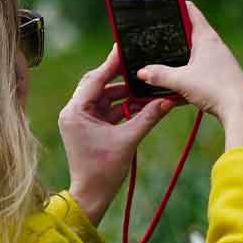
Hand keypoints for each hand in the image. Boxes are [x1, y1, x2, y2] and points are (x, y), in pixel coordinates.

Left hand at [59, 45, 175, 224]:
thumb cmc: (103, 171)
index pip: (95, 79)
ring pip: (103, 96)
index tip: (124, 48)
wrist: (92, 195)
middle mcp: (74, 112)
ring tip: (144, 85)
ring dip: (123, 92)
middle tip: (137, 62)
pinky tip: (140, 102)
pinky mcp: (89, 127)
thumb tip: (168, 99)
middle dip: (118, 75)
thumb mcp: (128, 140)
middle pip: (96, 83)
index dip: (111, 63)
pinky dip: (121, 105)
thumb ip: (148, 117)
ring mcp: (81, 119)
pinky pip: (106, 109)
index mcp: (75, 111)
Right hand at [136, 2, 242, 152]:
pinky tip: (184, 76)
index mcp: (206, 38)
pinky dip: (192, 66)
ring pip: (199, 49)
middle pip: (194, 30)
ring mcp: (221, 60)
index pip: (191, 11)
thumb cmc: (214, 88)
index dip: (178, 4)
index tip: (166, 0)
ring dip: (185, 51)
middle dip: (177, 30)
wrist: (241, 109)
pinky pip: (204, 65)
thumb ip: (160, 75)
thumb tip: (141, 72)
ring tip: (168, 54)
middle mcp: (216, 45)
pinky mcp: (224, 74)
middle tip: (159, 29)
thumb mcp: (181, 81)